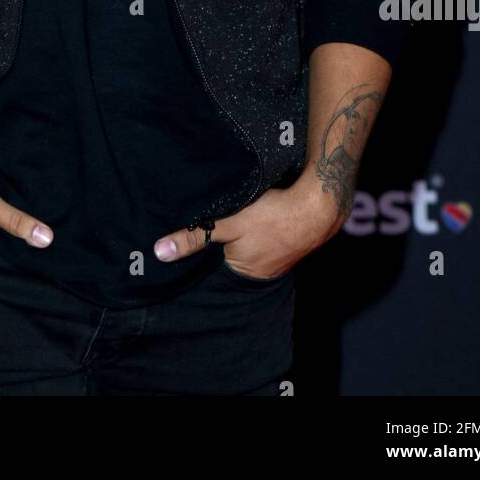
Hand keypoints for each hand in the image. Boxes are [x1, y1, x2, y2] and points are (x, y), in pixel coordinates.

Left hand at [153, 180, 342, 278]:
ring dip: (241, 235)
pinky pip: (265, 240)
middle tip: (216, 222)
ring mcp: (277, 260)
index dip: (201, 252)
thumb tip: (160, 253)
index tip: (189, 237)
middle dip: (221, 243)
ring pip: (248, 247)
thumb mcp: (229, 224)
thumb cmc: (273, 216)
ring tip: (236, 219)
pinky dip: (259, 230)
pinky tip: (259, 217)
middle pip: (230, 256)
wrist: (319, 205)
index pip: (211, 267)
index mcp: (243, 273)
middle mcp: (260, 273)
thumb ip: (196, 237)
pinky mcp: (287, 244)